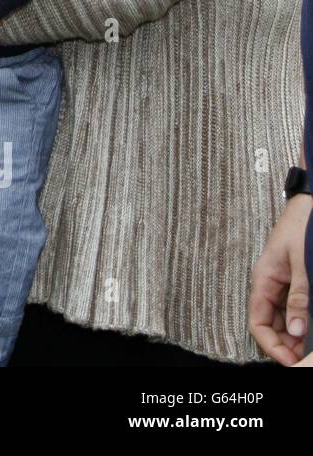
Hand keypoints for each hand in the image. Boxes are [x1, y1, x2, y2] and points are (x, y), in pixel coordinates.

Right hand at [249, 194, 311, 364]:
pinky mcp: (294, 279)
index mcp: (264, 280)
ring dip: (293, 334)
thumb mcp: (302, 265)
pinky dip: (300, 320)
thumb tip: (295, 329)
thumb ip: (299, 297)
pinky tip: (310, 326)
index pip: (257, 322)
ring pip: (281, 317)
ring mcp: (282, 282)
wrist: (310, 204)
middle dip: (284, 344)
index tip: (290, 361)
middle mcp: (270, 284)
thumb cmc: (302, 227)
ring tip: (309, 346)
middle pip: (269, 323)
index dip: (270, 345)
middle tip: (304, 358)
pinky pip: (292, 306)